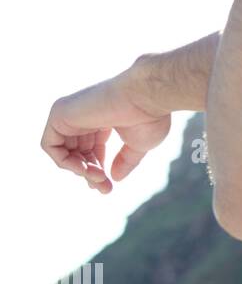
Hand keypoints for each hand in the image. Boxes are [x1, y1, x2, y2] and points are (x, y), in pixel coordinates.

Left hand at [41, 61, 171, 194]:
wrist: (147, 96)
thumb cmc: (148, 116)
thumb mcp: (138, 144)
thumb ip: (124, 160)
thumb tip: (114, 178)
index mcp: (103, 118)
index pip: (90, 148)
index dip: (96, 168)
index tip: (107, 186)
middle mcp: (84, 114)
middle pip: (76, 152)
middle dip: (89, 173)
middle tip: (104, 188)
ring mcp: (70, 113)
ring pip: (62, 152)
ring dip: (79, 171)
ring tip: (98, 178)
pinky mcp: (60, 113)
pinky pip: (50, 146)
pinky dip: (64, 162)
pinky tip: (84, 169)